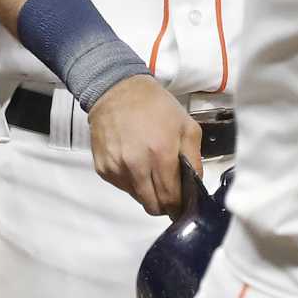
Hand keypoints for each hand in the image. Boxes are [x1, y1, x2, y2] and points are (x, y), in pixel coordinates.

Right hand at [87, 74, 202, 214]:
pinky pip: (122, 187)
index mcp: (160, 155)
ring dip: (148, 192)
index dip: (179, 206)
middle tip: (170, 194)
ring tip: (152, 172)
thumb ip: (194, 158)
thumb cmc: (156, 107)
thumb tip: (194, 185)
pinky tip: (137, 164)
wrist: (118, 91)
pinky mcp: (103, 169)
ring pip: (137, 198)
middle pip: (152, 205)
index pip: (170, 198)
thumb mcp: (187, 126)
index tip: (183, 204)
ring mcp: (116, 169)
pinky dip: (132, 182)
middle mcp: (136, 166)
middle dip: (165, 205)